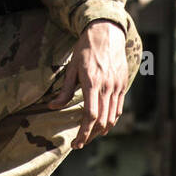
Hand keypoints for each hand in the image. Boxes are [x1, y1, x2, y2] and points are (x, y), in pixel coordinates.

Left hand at [48, 19, 128, 148]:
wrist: (107, 32)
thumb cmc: (85, 49)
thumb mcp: (71, 68)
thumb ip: (64, 90)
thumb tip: (52, 106)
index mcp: (92, 82)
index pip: (90, 115)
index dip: (83, 132)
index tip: (76, 143)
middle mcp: (107, 86)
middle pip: (102, 121)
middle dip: (90, 136)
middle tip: (80, 143)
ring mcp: (117, 86)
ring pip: (112, 117)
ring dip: (101, 130)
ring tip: (89, 136)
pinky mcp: (123, 84)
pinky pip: (119, 108)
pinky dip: (111, 120)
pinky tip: (103, 125)